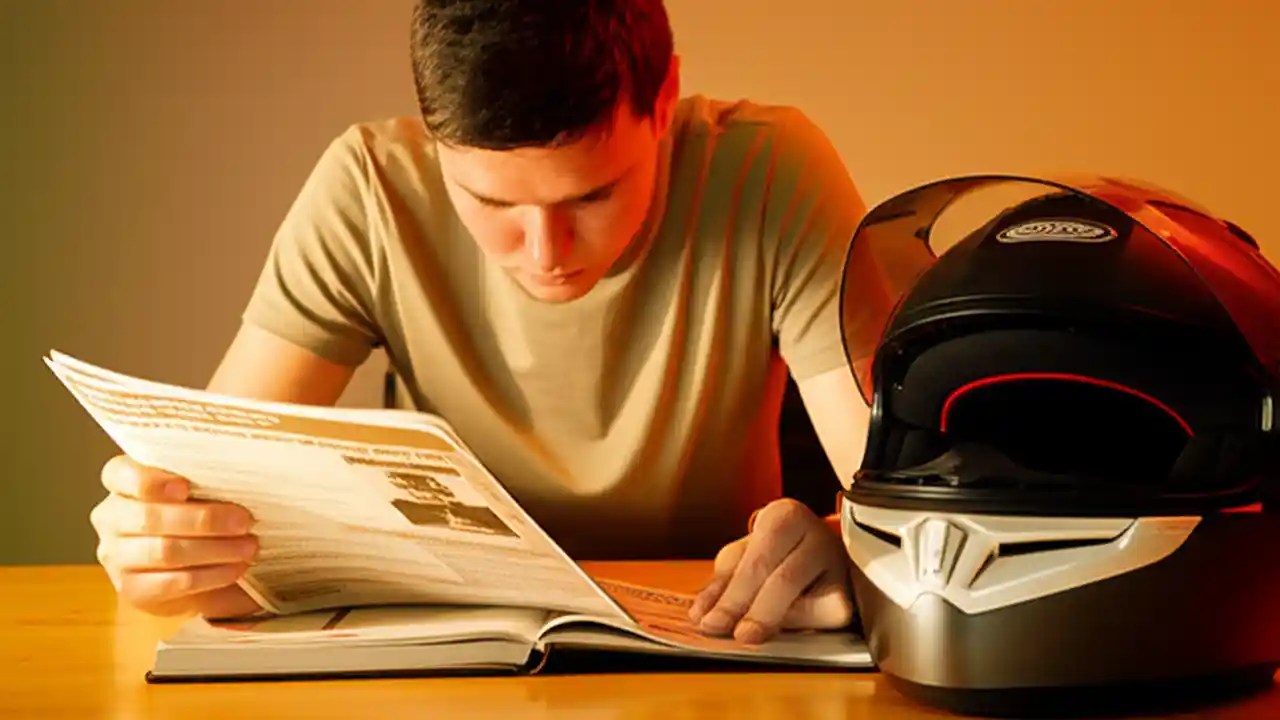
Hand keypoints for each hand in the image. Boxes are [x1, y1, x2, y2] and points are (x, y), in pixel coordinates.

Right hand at [90, 454, 262, 618]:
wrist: (187, 566)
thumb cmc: (194, 515)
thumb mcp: (196, 490)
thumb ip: (204, 482)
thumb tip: (243, 478)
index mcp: (121, 483)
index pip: (121, 474)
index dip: (150, 481)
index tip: (184, 486)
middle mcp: (111, 518)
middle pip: (150, 518)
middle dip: (204, 519)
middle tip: (244, 521)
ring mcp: (117, 556)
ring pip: (164, 551)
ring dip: (214, 549)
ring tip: (248, 547)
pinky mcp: (133, 589)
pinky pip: (173, 583)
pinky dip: (211, 575)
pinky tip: (235, 568)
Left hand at [688, 498, 852, 644]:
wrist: (823, 550)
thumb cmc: (779, 553)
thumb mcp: (745, 556)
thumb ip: (723, 583)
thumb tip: (701, 614)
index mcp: (786, 516)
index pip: (757, 560)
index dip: (733, 595)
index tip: (709, 622)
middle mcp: (817, 535)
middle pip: (782, 579)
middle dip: (752, 611)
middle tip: (732, 634)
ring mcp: (839, 565)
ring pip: (809, 601)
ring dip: (775, 621)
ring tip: (749, 636)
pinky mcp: (852, 594)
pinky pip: (826, 615)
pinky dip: (803, 626)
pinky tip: (784, 630)